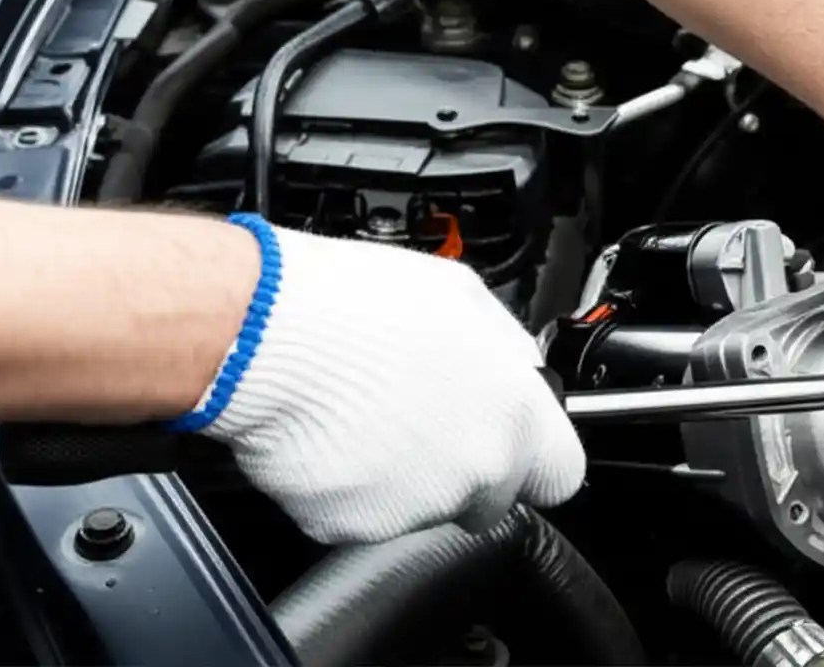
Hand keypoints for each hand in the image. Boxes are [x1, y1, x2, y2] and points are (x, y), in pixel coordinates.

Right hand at [172, 216, 586, 542]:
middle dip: (462, 466)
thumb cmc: (356, 306)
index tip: (515, 446)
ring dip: (404, 473)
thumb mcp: (462, 296)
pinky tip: (331, 436)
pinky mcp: (352, 528)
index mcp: (513, 416)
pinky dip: (350, 486)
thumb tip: (520, 368)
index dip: (535, 459)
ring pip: (424, 506)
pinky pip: (363, 514)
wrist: (262, 335)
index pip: (561, 474)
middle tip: (417, 417)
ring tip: (363, 412)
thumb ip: (506, 348)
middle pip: (490, 496)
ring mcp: (414, 506)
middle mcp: (474, 471)